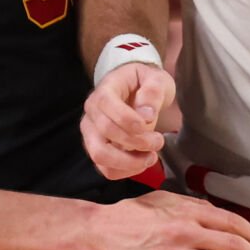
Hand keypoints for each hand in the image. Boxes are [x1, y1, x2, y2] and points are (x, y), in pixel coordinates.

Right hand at [81, 62, 173, 178]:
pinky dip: (124, 171)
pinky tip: (142, 163)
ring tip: (151, 157)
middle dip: (135, 142)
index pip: (106, 104)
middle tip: (158, 142)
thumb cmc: (144, 82)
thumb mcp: (155, 78)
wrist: (136, 89)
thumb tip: (146, 116)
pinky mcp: (97, 149)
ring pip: (100, 155)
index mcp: (104, 90)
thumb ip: (152, 92)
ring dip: (129, 162)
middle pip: (105, 133)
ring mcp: (91, 133)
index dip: (127, 119)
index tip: (149, 124)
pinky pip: (105, 168)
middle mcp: (92, 112)